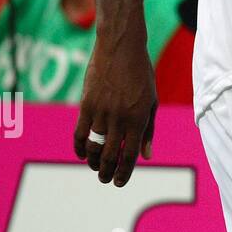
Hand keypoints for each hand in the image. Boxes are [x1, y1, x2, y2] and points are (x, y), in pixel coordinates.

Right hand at [73, 34, 157, 186]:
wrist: (121, 48)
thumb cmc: (141, 74)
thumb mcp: (152, 101)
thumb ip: (148, 130)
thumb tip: (146, 157)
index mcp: (139, 119)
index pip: (130, 154)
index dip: (124, 172)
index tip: (119, 183)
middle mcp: (119, 119)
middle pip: (110, 155)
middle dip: (107, 172)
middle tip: (106, 179)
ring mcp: (101, 113)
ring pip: (93, 147)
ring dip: (94, 162)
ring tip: (96, 168)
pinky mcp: (86, 106)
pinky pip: (79, 134)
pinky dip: (79, 148)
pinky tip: (82, 154)